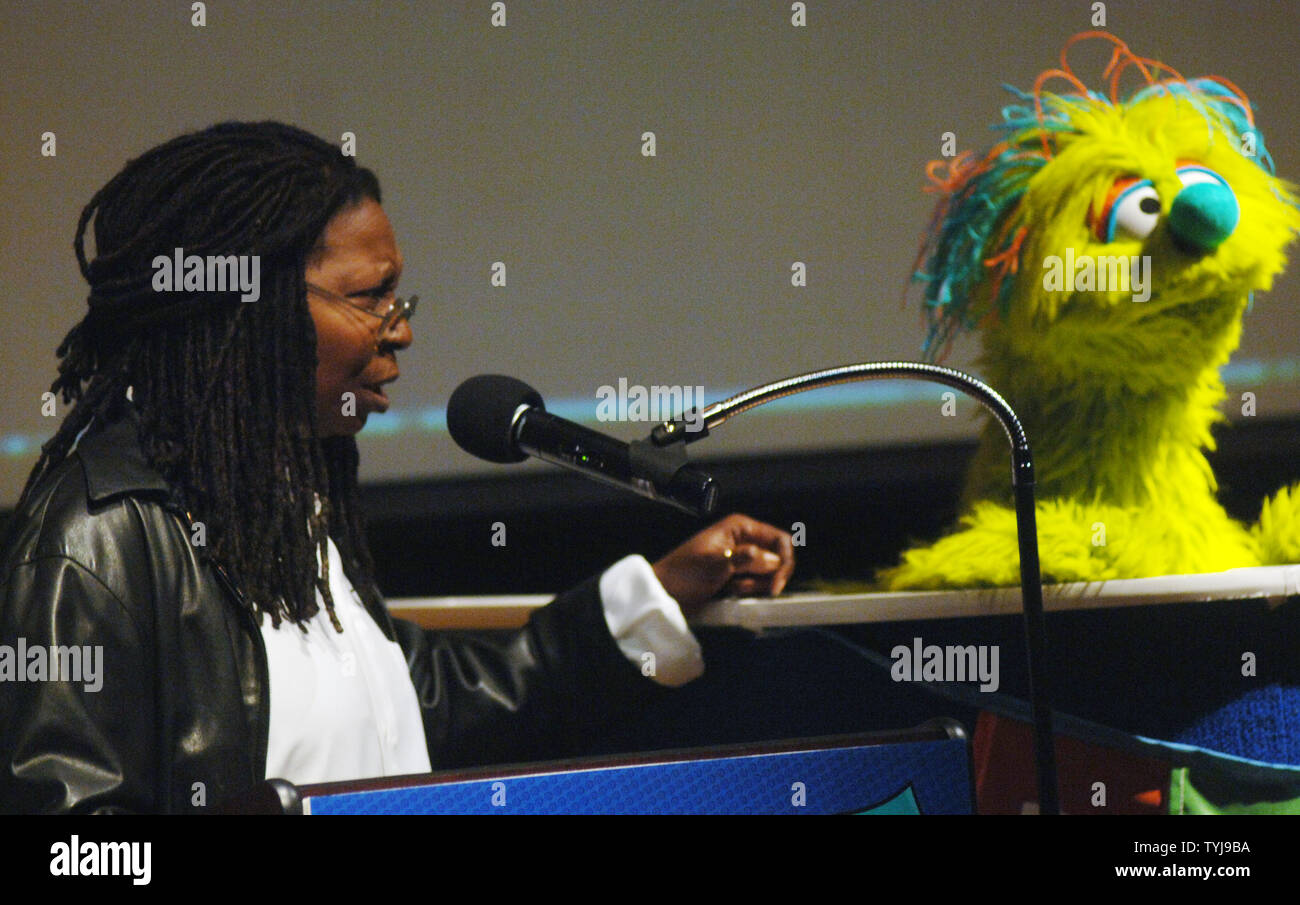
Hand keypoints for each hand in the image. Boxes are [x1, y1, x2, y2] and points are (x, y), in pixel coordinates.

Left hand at [652, 513, 794, 613]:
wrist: (665, 591)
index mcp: (740, 527)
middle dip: (765, 576)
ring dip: (754, 584)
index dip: (784, 561)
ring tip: (730, 587)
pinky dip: (747, 589)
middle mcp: (745, 538)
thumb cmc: (685, 574)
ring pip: (768, 572)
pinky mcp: (738, 572)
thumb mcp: (715, 566)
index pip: (780, 539)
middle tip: (743, 587)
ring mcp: (742, 556)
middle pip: (778, 557)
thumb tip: (773, 559)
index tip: (776, 585)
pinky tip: (728, 590)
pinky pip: (756, 581)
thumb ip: (745, 561)